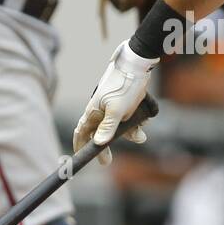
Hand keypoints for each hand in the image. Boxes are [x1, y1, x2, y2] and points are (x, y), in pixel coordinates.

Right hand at [73, 41, 155, 164]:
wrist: (138, 64)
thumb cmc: (124, 85)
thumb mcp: (116, 109)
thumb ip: (108, 127)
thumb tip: (98, 144)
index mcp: (93, 112)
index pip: (81, 132)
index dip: (79, 146)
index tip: (82, 159)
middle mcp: (101, 111)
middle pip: (99, 133)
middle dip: (105, 146)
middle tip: (107, 160)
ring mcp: (112, 107)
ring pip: (116, 127)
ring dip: (127, 134)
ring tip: (140, 136)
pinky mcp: (124, 103)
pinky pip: (127, 119)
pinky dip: (135, 124)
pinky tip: (144, 124)